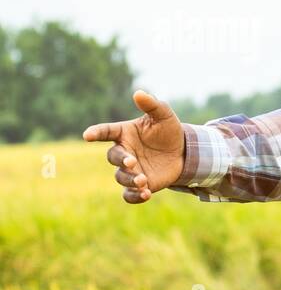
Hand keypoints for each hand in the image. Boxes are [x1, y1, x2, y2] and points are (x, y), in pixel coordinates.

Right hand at [82, 89, 184, 203]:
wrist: (183, 152)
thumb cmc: (169, 131)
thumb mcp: (164, 116)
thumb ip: (152, 104)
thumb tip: (138, 93)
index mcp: (124, 133)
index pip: (105, 131)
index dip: (96, 132)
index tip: (88, 135)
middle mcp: (124, 152)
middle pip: (113, 156)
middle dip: (121, 160)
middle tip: (132, 162)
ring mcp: (130, 170)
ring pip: (120, 177)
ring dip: (130, 179)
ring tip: (143, 181)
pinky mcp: (139, 185)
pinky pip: (129, 194)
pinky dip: (134, 196)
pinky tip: (145, 195)